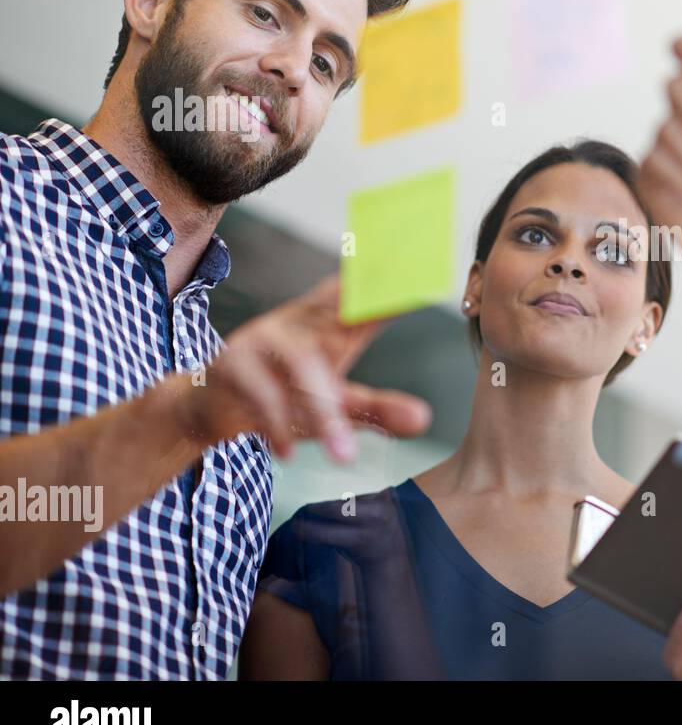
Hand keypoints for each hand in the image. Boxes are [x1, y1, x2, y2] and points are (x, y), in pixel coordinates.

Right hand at [179, 275, 432, 461]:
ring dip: (323, 413)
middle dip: (369, 295)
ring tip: (344, 457)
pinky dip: (277, 424)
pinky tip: (288, 451)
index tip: (428, 267)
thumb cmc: (287, 395)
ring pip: (303, 367)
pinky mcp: (234, 364)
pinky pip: (261, 392)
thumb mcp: (339, 405)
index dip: (395, 280)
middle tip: (405, 294)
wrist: (210, 407)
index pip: (369, 296)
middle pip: (341, 303)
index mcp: (332, 323)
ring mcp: (266, 338)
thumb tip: (423, 419)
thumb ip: (379, 410)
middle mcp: (303, 321)